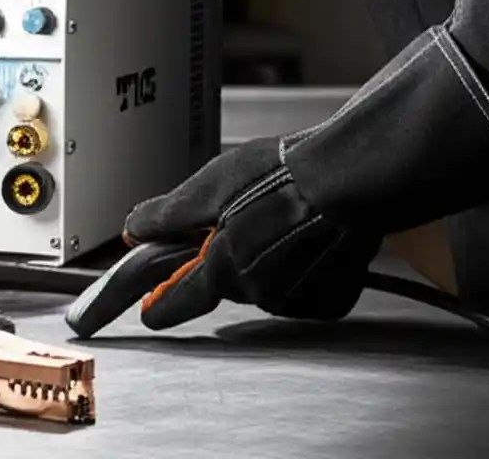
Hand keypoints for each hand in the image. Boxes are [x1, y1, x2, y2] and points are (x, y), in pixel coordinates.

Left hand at [123, 138, 382, 329]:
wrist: (353, 176)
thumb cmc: (284, 176)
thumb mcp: (209, 187)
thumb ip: (166, 215)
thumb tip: (135, 228)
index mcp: (222, 270)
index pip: (179, 303)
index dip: (161, 306)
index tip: (148, 312)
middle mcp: (258, 292)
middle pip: (226, 283)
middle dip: (226, 257)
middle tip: (241, 219)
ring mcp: (299, 298)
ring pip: (266, 284)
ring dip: (265, 259)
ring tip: (282, 218)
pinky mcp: (333, 296)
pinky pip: (305, 287)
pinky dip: (302, 266)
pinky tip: (310, 237)